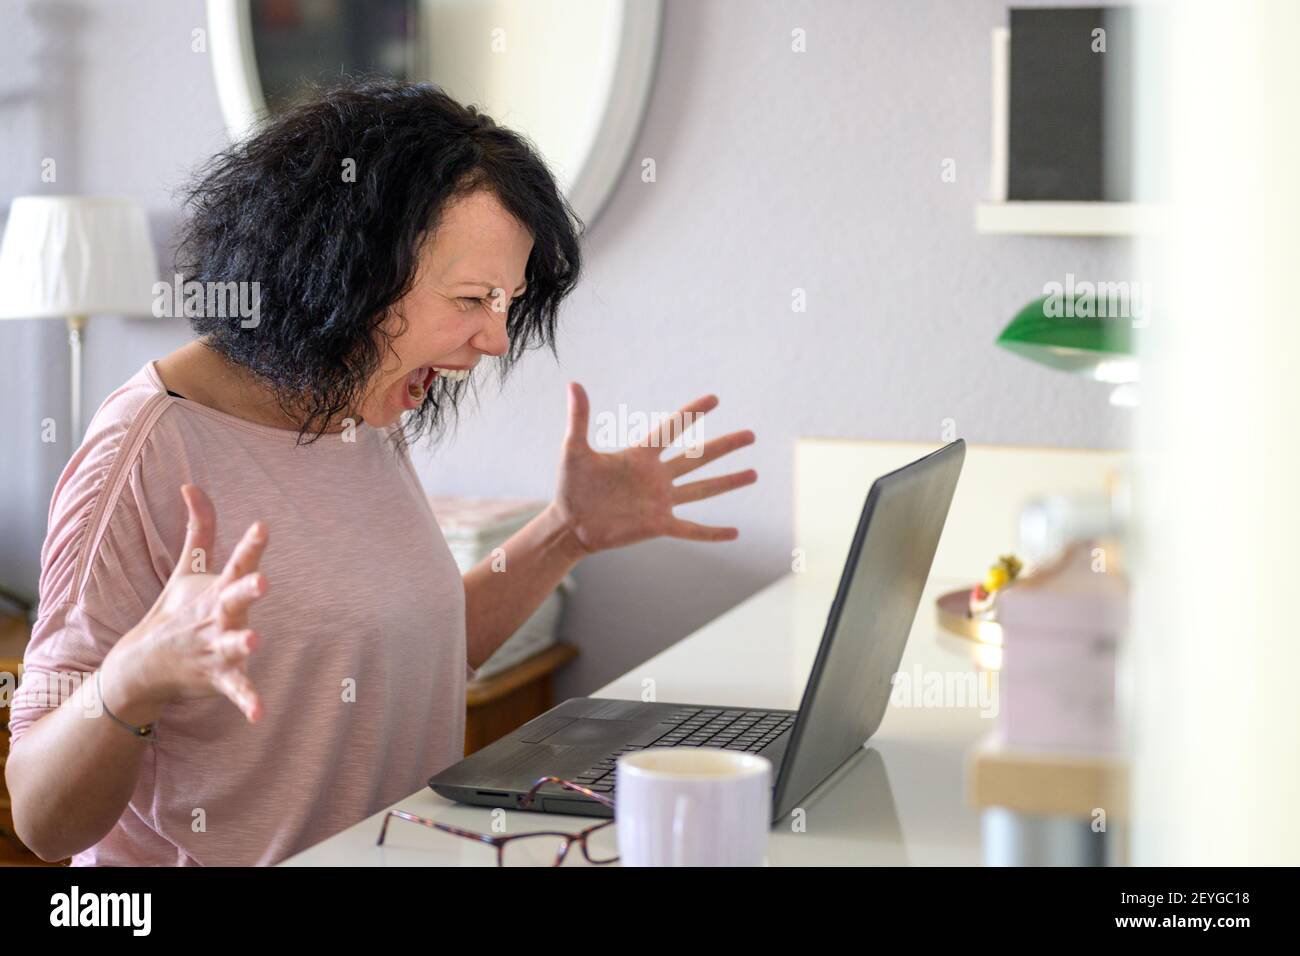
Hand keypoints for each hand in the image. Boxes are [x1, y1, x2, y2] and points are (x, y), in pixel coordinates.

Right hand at [101, 485, 268, 723]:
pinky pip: (235, 689)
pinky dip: (247, 702)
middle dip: (247, 590)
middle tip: (262, 581)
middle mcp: (216, 616)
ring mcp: (215, 647)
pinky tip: (260, 714)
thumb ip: (200, 528)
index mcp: (216, 590)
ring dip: (242, 643)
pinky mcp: (218, 677)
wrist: (143, 664)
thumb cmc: (177, 610)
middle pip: (233, 600)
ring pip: (232, 644)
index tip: (263, 527)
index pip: (236, 563)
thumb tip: (192, 484)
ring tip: (255, 640)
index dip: (251, 545)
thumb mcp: (188, 569)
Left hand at [551, 383, 756, 553]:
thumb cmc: (571, 486)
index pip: (672, 429)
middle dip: (724, 446)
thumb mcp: (574, 451)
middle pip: (698, 457)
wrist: (570, 524)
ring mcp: (661, 501)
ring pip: (702, 489)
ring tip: (754, 473)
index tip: (715, 399)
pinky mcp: (659, 525)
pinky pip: (691, 529)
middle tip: (751, 435)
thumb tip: (573, 383)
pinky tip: (734, 533)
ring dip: (728, 482)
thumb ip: (579, 419)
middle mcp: (656, 476)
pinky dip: (712, 533)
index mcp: (640, 455)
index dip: (692, 414)